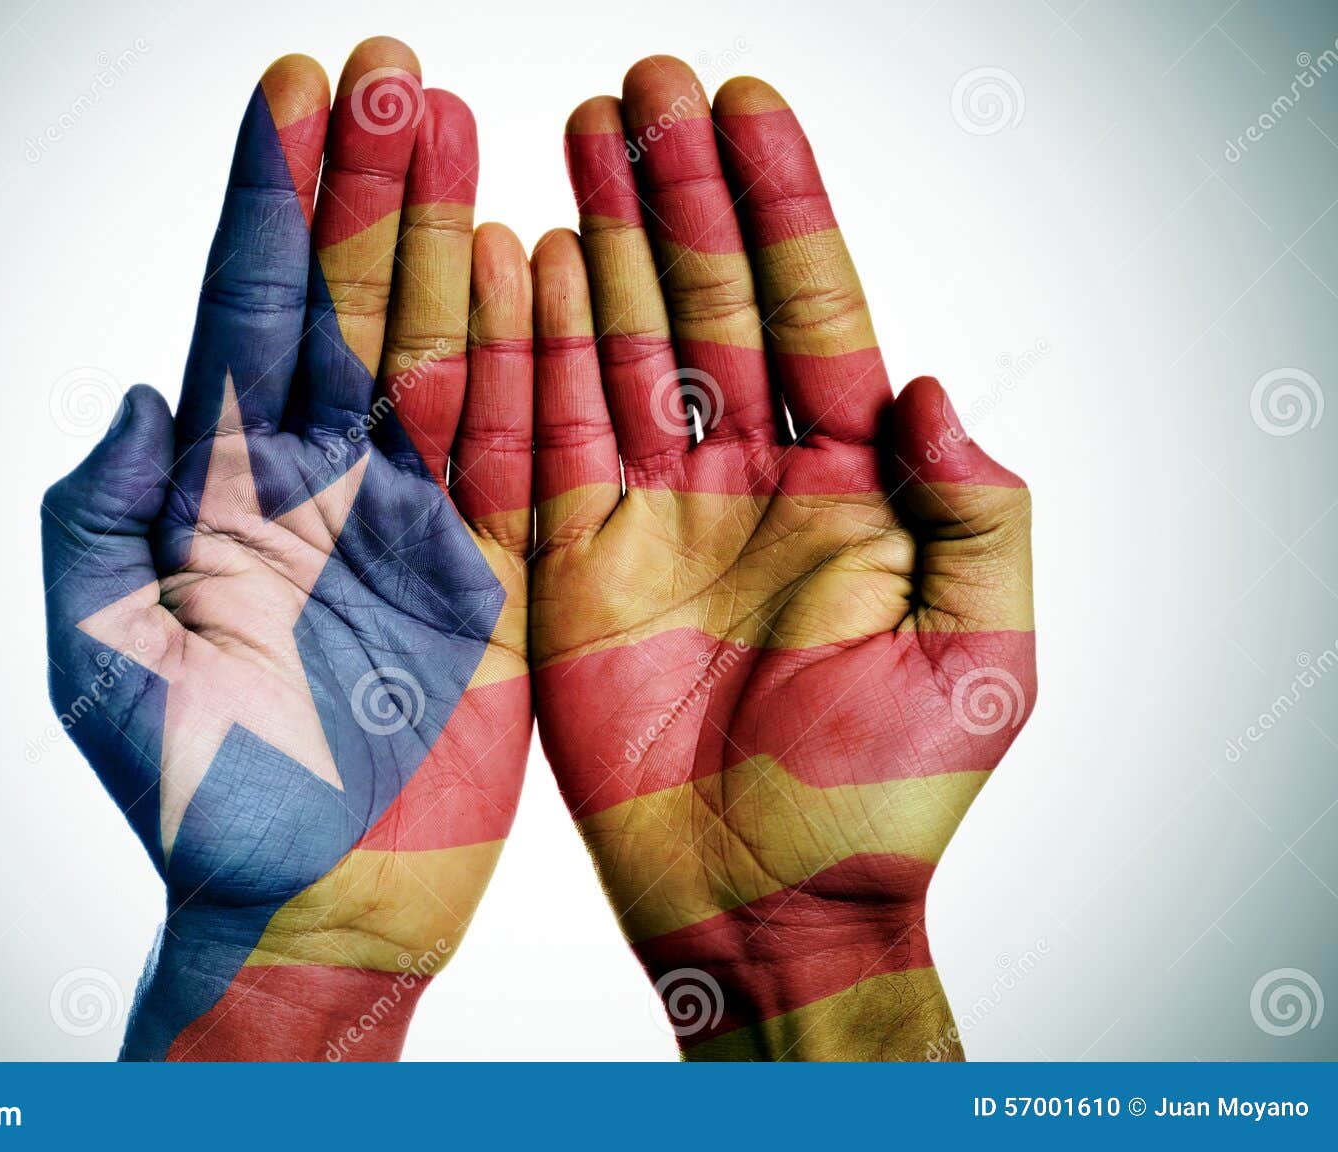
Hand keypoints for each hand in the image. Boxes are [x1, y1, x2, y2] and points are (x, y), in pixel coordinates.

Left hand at [41, 38, 531, 1060]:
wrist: (309, 897)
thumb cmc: (192, 794)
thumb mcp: (98, 656)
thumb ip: (98, 517)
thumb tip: (141, 391)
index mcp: (224, 489)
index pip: (246, 311)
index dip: (269, 201)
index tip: (290, 90)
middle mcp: (320, 481)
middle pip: (348, 304)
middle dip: (365, 186)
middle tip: (393, 70)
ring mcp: (409, 519)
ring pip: (435, 351)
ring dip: (444, 240)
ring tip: (459, 126)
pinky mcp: (486, 571)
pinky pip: (511, 448)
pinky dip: (522, 358)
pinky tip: (529, 263)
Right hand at [529, 57, 1033, 1059]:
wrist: (767, 907)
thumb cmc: (884, 803)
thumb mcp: (983, 658)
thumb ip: (975, 514)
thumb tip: (932, 389)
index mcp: (855, 489)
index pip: (813, 315)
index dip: (779, 208)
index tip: (745, 105)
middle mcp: (749, 483)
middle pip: (704, 307)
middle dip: (676, 193)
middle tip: (640, 83)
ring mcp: (655, 520)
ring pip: (619, 351)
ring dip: (599, 244)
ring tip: (574, 137)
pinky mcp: (573, 569)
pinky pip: (544, 439)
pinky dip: (528, 352)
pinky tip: (518, 261)